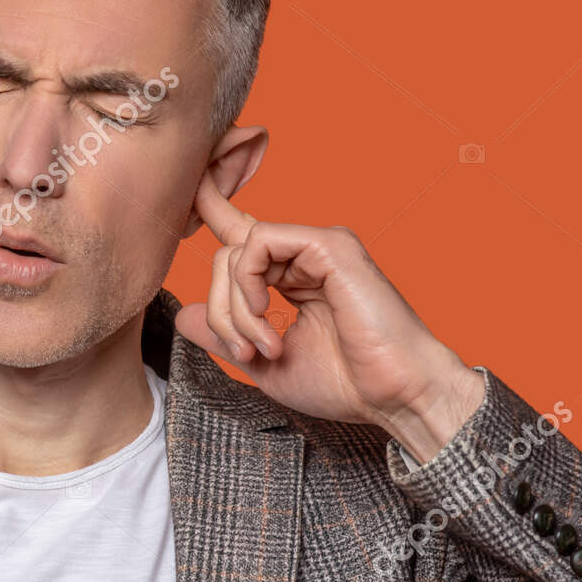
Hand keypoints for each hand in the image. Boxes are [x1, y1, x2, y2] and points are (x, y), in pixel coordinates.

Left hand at [174, 172, 484, 460]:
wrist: (397, 396)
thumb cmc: (347, 384)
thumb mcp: (267, 363)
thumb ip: (227, 337)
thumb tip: (184, 314)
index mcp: (294, 277)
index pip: (244, 236)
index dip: (213, 209)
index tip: (192, 185)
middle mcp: (305, 255)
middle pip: (228, 256)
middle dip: (222, 312)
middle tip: (243, 352)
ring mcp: (317, 246)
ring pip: (238, 250)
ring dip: (235, 309)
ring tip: (262, 347)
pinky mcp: (328, 245)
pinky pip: (259, 242)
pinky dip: (247, 283)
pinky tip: (265, 314)